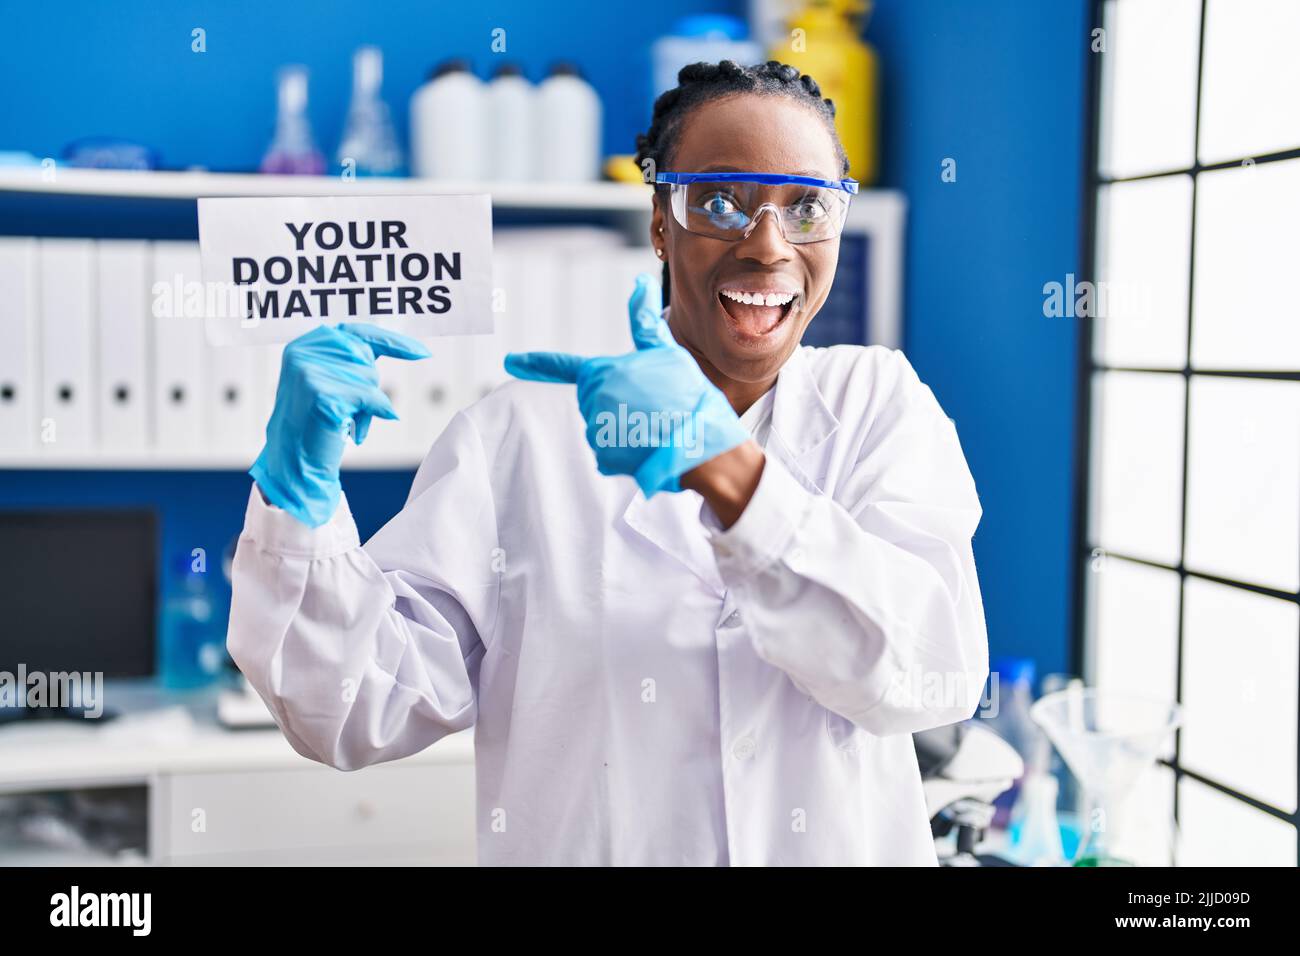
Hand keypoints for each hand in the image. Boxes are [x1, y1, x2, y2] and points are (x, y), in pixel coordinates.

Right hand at [250, 322, 429, 526]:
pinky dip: (370, 415)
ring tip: (345, 422)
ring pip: (370, 377)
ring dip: (367, 405)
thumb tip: (407, 346)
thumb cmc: (317, 423)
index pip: (356, 332)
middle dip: (370, 385)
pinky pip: (370, 397)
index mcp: (304, 346)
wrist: (295, 464)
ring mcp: (309, 372)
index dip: (391, 341)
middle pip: (366, 356)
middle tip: (354, 412)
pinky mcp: (321, 393)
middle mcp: (303, 353)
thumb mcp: (332, 382)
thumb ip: (355, 361)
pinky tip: (356, 433)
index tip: (422, 352)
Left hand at [504, 274, 749, 495]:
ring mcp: (595, 431)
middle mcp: (591, 401)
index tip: (510, 361)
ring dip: (625, 427)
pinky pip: (611, 452)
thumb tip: (639, 282)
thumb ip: (644, 322)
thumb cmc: (685, 393)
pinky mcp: (604, 457)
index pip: (561, 365)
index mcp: (601, 371)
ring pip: (604, 427)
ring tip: (654, 424)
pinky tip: (650, 444)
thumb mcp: (666, 351)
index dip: (535, 362)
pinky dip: (629, 451)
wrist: (701, 440)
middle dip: (618, 403)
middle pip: (595, 401)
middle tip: (652, 404)